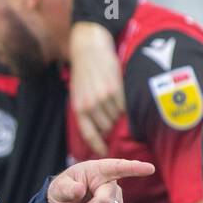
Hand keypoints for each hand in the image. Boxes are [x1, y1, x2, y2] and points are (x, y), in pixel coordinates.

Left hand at [47, 158, 154, 202]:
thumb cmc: (63, 190)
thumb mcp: (58, 187)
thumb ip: (67, 188)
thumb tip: (79, 190)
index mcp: (99, 170)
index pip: (118, 167)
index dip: (134, 168)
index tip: (150, 168)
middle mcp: (111, 183)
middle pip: (105, 201)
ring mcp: (116, 199)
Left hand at [68, 21, 124, 156]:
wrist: (89, 50)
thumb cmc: (83, 74)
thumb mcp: (78, 95)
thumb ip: (86, 111)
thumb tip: (99, 131)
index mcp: (79, 108)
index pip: (89, 134)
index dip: (97, 146)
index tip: (105, 152)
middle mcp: (91, 105)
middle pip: (106, 127)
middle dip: (109, 126)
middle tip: (109, 117)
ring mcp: (104, 97)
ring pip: (116, 117)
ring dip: (117, 115)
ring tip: (112, 103)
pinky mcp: (116, 89)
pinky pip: (124, 107)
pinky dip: (124, 106)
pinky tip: (119, 98)